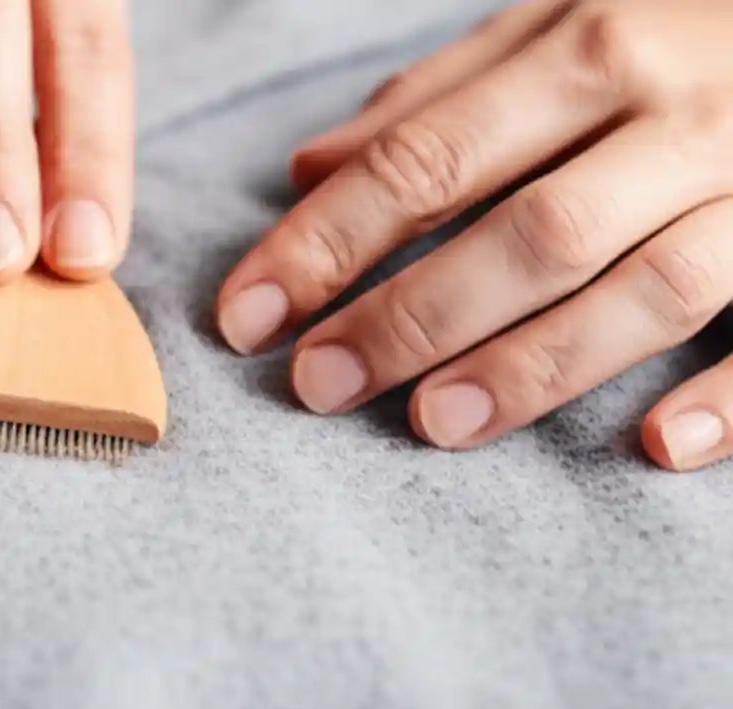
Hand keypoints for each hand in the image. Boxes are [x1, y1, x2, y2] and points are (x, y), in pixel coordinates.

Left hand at [215, 0, 732, 470]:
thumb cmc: (674, 26)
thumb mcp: (552, 29)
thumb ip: (436, 99)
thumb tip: (308, 170)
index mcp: (587, 50)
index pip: (423, 161)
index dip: (324, 243)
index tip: (245, 315)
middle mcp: (673, 112)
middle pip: (527, 231)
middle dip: (409, 315)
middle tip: (317, 384)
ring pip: (648, 286)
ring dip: (536, 364)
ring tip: (435, 423)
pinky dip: (731, 396)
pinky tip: (655, 446)